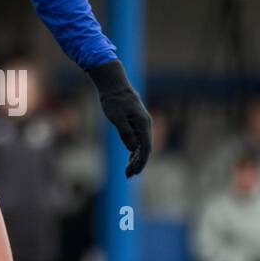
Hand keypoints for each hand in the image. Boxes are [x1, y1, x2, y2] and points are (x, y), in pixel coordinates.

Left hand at [88, 60, 151, 176]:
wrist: (114, 85)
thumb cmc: (113, 100)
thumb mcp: (116, 117)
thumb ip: (125, 132)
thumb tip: (132, 148)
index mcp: (143, 124)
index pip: (145, 148)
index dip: (140, 162)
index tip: (134, 173)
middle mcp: (146, 125)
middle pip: (145, 149)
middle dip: (138, 163)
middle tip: (128, 175)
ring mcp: (142, 124)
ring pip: (142, 145)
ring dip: (136, 158)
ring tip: (128, 171)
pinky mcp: (137, 122)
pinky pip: (139, 140)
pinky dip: (135, 150)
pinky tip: (130, 157)